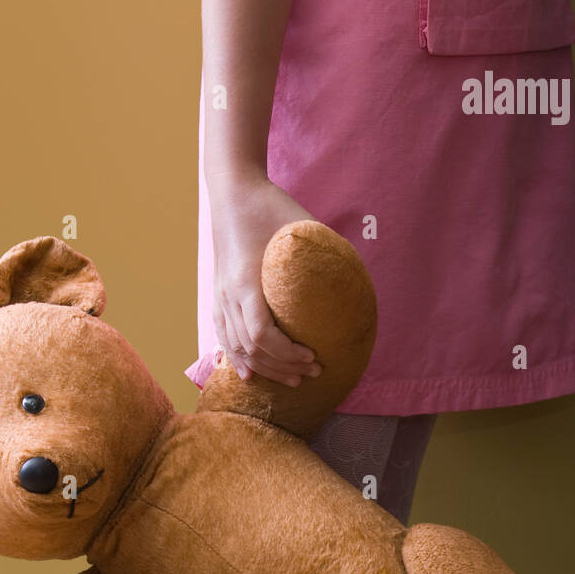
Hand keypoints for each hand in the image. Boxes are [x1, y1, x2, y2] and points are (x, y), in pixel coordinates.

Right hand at [208, 171, 323, 385]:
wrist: (234, 194)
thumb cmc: (273, 208)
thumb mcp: (303, 228)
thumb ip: (324, 256)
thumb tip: (356, 283)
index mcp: (245, 281)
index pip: (261, 335)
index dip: (286, 354)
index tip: (312, 355)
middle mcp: (227, 295)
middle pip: (252, 349)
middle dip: (283, 367)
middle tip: (313, 372)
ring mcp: (220, 298)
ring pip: (237, 349)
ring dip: (266, 369)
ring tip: (293, 379)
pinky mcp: (218, 298)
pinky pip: (225, 338)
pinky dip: (237, 360)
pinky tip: (251, 376)